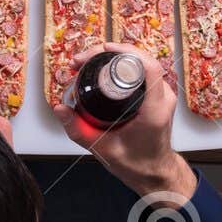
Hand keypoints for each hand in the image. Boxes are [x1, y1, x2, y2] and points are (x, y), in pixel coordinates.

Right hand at [52, 43, 198, 202]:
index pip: (150, 69)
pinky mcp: (158, 94)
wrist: (154, 172)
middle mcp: (162, 98)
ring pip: (141, 63)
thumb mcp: (102, 149)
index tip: (105, 49)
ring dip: (115, 57)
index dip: (128, 52)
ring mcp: (162, 95)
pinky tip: (103, 67)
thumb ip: (78, 130)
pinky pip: (142, 70)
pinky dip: (122, 65)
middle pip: (141, 60)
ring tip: (88, 62)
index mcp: (154, 111)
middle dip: (110, 52)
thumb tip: (59, 108)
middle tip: (82, 60)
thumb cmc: (136, 163)